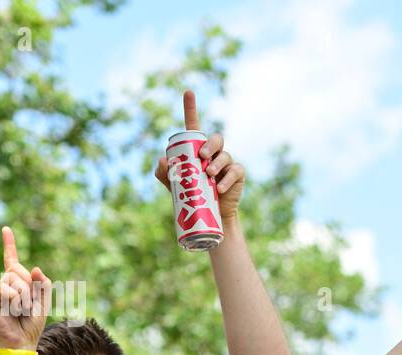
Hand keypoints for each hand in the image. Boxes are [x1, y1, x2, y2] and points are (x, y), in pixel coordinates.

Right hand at [0, 227, 50, 350]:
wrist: (21, 342)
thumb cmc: (31, 325)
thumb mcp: (43, 302)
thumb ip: (42, 284)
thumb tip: (34, 267)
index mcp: (16, 284)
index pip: (12, 261)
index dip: (9, 245)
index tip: (6, 229)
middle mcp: (4, 285)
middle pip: (18, 271)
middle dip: (29, 287)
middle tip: (28, 305)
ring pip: (13, 280)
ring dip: (24, 296)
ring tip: (21, 310)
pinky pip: (7, 291)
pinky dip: (16, 301)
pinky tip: (13, 312)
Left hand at [154, 90, 244, 221]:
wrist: (213, 216)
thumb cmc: (193, 197)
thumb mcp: (175, 186)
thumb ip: (164, 173)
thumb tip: (163, 160)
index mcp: (197, 149)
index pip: (194, 125)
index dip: (191, 107)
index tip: (188, 91)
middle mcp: (213, 153)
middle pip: (215, 139)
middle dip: (209, 144)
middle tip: (201, 156)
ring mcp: (227, 163)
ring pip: (225, 155)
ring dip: (216, 162)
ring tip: (209, 174)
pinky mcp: (237, 175)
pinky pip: (235, 171)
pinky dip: (227, 178)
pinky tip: (220, 187)